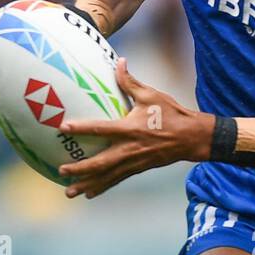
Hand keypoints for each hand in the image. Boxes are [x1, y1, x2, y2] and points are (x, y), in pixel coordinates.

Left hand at [59, 58, 210, 197]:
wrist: (192, 137)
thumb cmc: (171, 114)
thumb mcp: (151, 95)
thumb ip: (130, 81)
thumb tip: (120, 62)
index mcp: (130, 129)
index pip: (101, 129)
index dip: (81, 128)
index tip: (63, 128)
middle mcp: (130, 149)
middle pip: (101, 162)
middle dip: (81, 169)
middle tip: (62, 171)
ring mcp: (134, 161)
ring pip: (107, 176)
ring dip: (88, 184)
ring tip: (70, 192)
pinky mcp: (139, 168)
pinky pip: (117, 179)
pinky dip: (103, 186)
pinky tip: (90, 192)